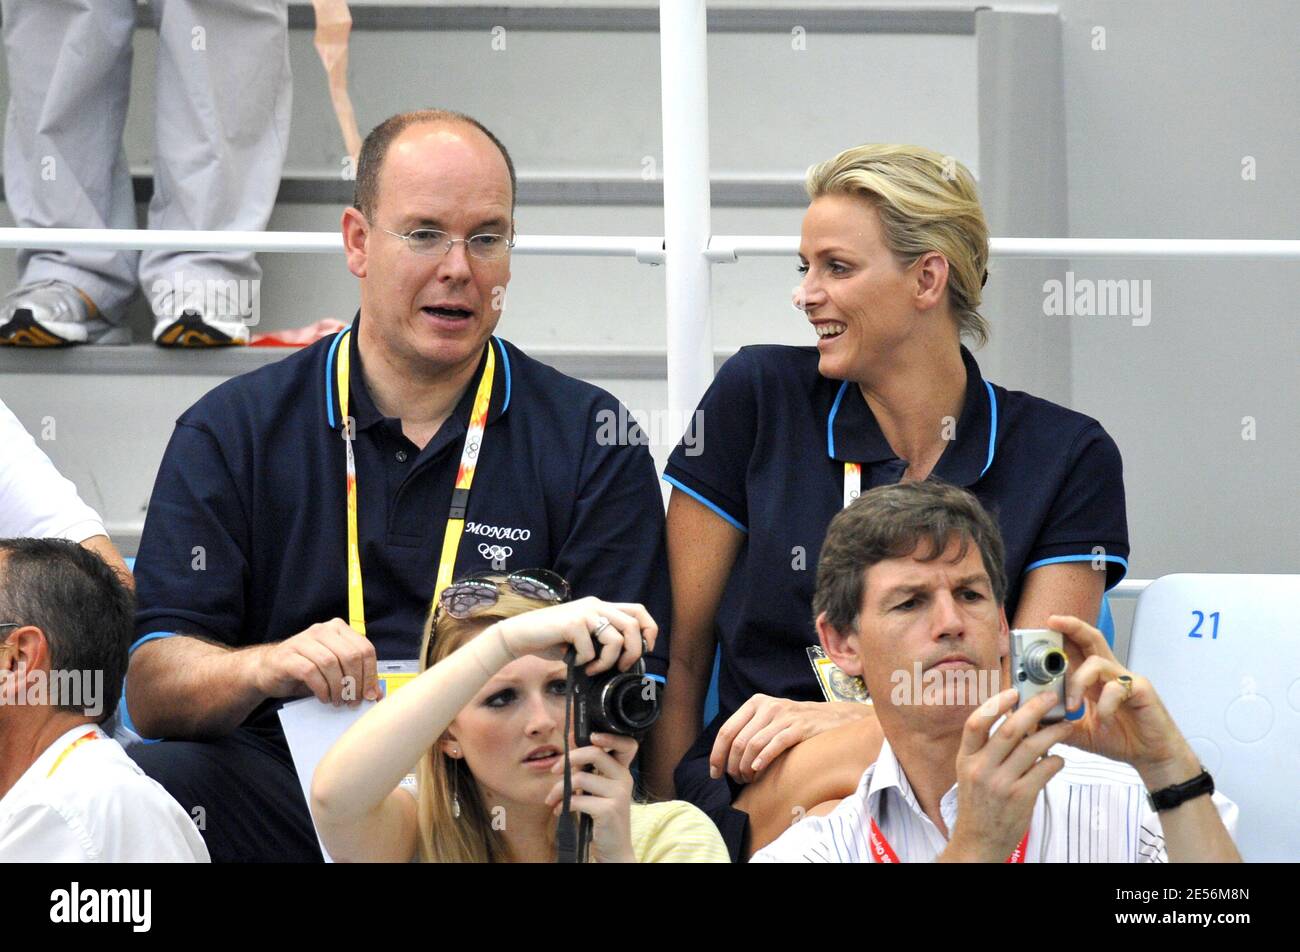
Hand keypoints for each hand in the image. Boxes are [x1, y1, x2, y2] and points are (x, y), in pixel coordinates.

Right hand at [250, 618, 378, 705]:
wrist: (266, 670)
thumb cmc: (305, 670)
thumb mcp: (334, 670)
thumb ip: (353, 676)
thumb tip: (376, 694)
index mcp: (338, 629)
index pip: (365, 649)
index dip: (370, 674)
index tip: (370, 695)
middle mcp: (322, 630)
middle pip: (350, 656)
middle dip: (355, 683)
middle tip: (353, 702)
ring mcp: (303, 641)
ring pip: (331, 663)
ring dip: (338, 687)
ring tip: (338, 701)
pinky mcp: (288, 656)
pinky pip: (311, 672)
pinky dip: (321, 688)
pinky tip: (323, 697)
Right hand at [489, 596, 656, 674]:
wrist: (521, 634)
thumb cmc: (552, 639)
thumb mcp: (583, 637)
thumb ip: (601, 641)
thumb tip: (624, 660)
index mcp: (601, 607)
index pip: (638, 610)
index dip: (649, 630)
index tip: (645, 650)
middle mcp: (596, 605)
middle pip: (633, 625)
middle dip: (633, 652)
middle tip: (621, 667)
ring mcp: (585, 612)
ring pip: (616, 639)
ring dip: (608, 661)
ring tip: (593, 668)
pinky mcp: (573, 622)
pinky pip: (590, 650)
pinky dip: (584, 662)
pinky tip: (572, 661)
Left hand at [544, 732, 637, 862]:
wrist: (614, 849)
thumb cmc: (602, 817)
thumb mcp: (598, 790)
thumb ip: (589, 770)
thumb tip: (569, 744)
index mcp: (622, 771)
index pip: (627, 745)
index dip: (610, 736)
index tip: (590, 736)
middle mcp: (625, 779)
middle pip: (595, 753)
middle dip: (568, 758)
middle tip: (554, 769)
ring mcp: (619, 794)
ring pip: (580, 777)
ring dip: (558, 788)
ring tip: (551, 798)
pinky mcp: (609, 810)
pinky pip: (577, 799)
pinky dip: (563, 804)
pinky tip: (559, 810)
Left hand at [710, 695, 874, 783]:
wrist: (832, 719)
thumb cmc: (795, 724)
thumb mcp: (770, 718)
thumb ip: (749, 729)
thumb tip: (723, 756)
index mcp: (755, 703)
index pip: (727, 730)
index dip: (717, 754)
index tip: (715, 773)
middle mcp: (767, 706)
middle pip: (738, 741)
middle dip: (732, 765)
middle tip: (736, 780)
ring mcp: (784, 716)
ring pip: (753, 745)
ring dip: (746, 768)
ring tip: (748, 780)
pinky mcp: (799, 727)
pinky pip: (774, 745)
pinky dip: (762, 760)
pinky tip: (758, 771)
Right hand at [941, 689, 1073, 861]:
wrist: (978, 842)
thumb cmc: (978, 805)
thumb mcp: (971, 774)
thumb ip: (988, 750)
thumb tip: (1018, 722)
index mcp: (966, 759)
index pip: (975, 723)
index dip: (995, 704)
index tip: (1013, 691)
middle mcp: (981, 769)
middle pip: (1010, 730)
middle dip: (1034, 709)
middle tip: (1051, 699)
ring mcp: (1001, 784)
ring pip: (1032, 747)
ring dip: (1053, 733)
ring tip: (1066, 726)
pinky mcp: (1021, 798)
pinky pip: (1044, 770)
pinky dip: (1056, 760)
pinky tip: (1059, 759)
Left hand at [1050, 614, 1196, 784]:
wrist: (1153, 756)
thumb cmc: (1122, 739)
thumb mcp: (1082, 732)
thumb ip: (1059, 725)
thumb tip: (1032, 722)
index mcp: (1095, 679)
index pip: (1078, 649)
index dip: (1063, 635)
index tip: (1045, 627)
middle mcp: (1110, 674)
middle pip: (1093, 639)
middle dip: (1072, 626)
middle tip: (1052, 622)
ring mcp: (1126, 680)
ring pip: (1097, 663)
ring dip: (1077, 683)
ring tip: (1072, 707)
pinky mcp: (1141, 691)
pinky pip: (1116, 689)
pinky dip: (1103, 706)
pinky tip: (1103, 722)